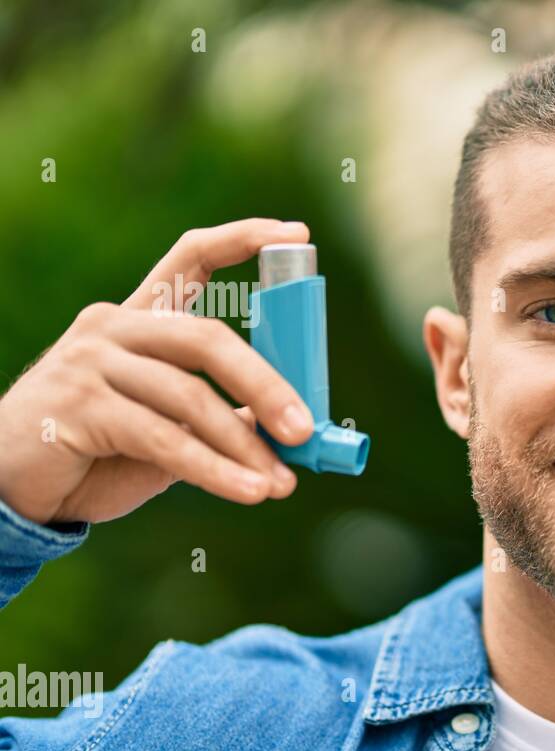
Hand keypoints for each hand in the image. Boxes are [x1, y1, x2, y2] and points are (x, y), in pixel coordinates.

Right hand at [0, 219, 317, 525]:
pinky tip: (248, 492)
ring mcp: (90, 362)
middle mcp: (113, 326)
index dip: (243, 240)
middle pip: (208, 340)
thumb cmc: (95, 455)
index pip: (191, 258)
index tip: (297, 235)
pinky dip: (215, 471)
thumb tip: (293, 426)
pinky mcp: (79, 405)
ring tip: (282, 485)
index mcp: (138, 319)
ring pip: (191, 399)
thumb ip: (221, 418)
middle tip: (306, 429)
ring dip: (245, 448)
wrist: (10, 487)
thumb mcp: (168, 430)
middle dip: (267, 385)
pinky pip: (165, 440)